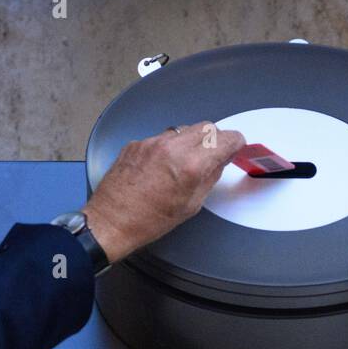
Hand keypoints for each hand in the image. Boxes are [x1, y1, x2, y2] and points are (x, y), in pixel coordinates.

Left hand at [82, 122, 246, 262]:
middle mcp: (172, 147)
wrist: (111, 221)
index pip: (224, 139)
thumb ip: (209, 178)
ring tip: (187, 162)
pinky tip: (164, 165)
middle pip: (206, 127)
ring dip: (192, 141)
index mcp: (190, 165)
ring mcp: (152, 142)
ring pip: (184, 129)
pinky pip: (162, 137)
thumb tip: (219, 161)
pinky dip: (170, 146)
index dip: (235, 142)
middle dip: (215, 138)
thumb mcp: (191, 205)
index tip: (236, 146)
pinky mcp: (137, 143)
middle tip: (215, 154)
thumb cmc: (148, 221)